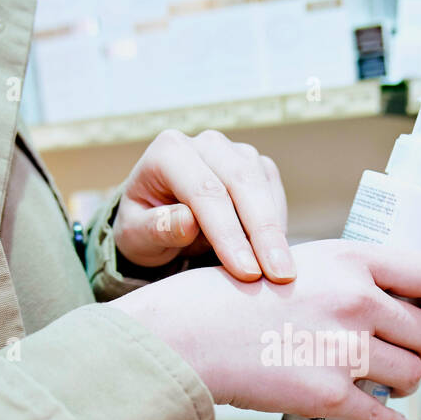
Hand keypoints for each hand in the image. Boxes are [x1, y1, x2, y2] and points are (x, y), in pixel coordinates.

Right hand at [108, 240, 420, 419]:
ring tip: (387, 384)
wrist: (191, 333)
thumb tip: (382, 302)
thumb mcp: (296, 260)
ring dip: (406, 384)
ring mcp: (345, 350)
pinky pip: (382, 416)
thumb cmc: (235, 296)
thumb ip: (342, 276)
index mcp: (353, 259)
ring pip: (411, 375)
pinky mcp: (328, 395)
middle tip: (401, 355)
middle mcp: (357, 301)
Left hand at [110, 129, 292, 282]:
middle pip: (241, 184)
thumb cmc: (145, 226)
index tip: (246, 271)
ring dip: (275, 232)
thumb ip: (156, 227)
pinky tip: (277, 256)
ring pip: (262, 187)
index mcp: (169, 151)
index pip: (204, 191)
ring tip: (284, 273)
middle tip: (280, 275)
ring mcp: (235, 152)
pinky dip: (278, 226)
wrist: (159, 216)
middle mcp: (206, 143)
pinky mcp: (258, 166)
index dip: (227, 233)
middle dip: (263, 233)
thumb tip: (188, 222)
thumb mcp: (136, 234)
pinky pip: (274, 194)